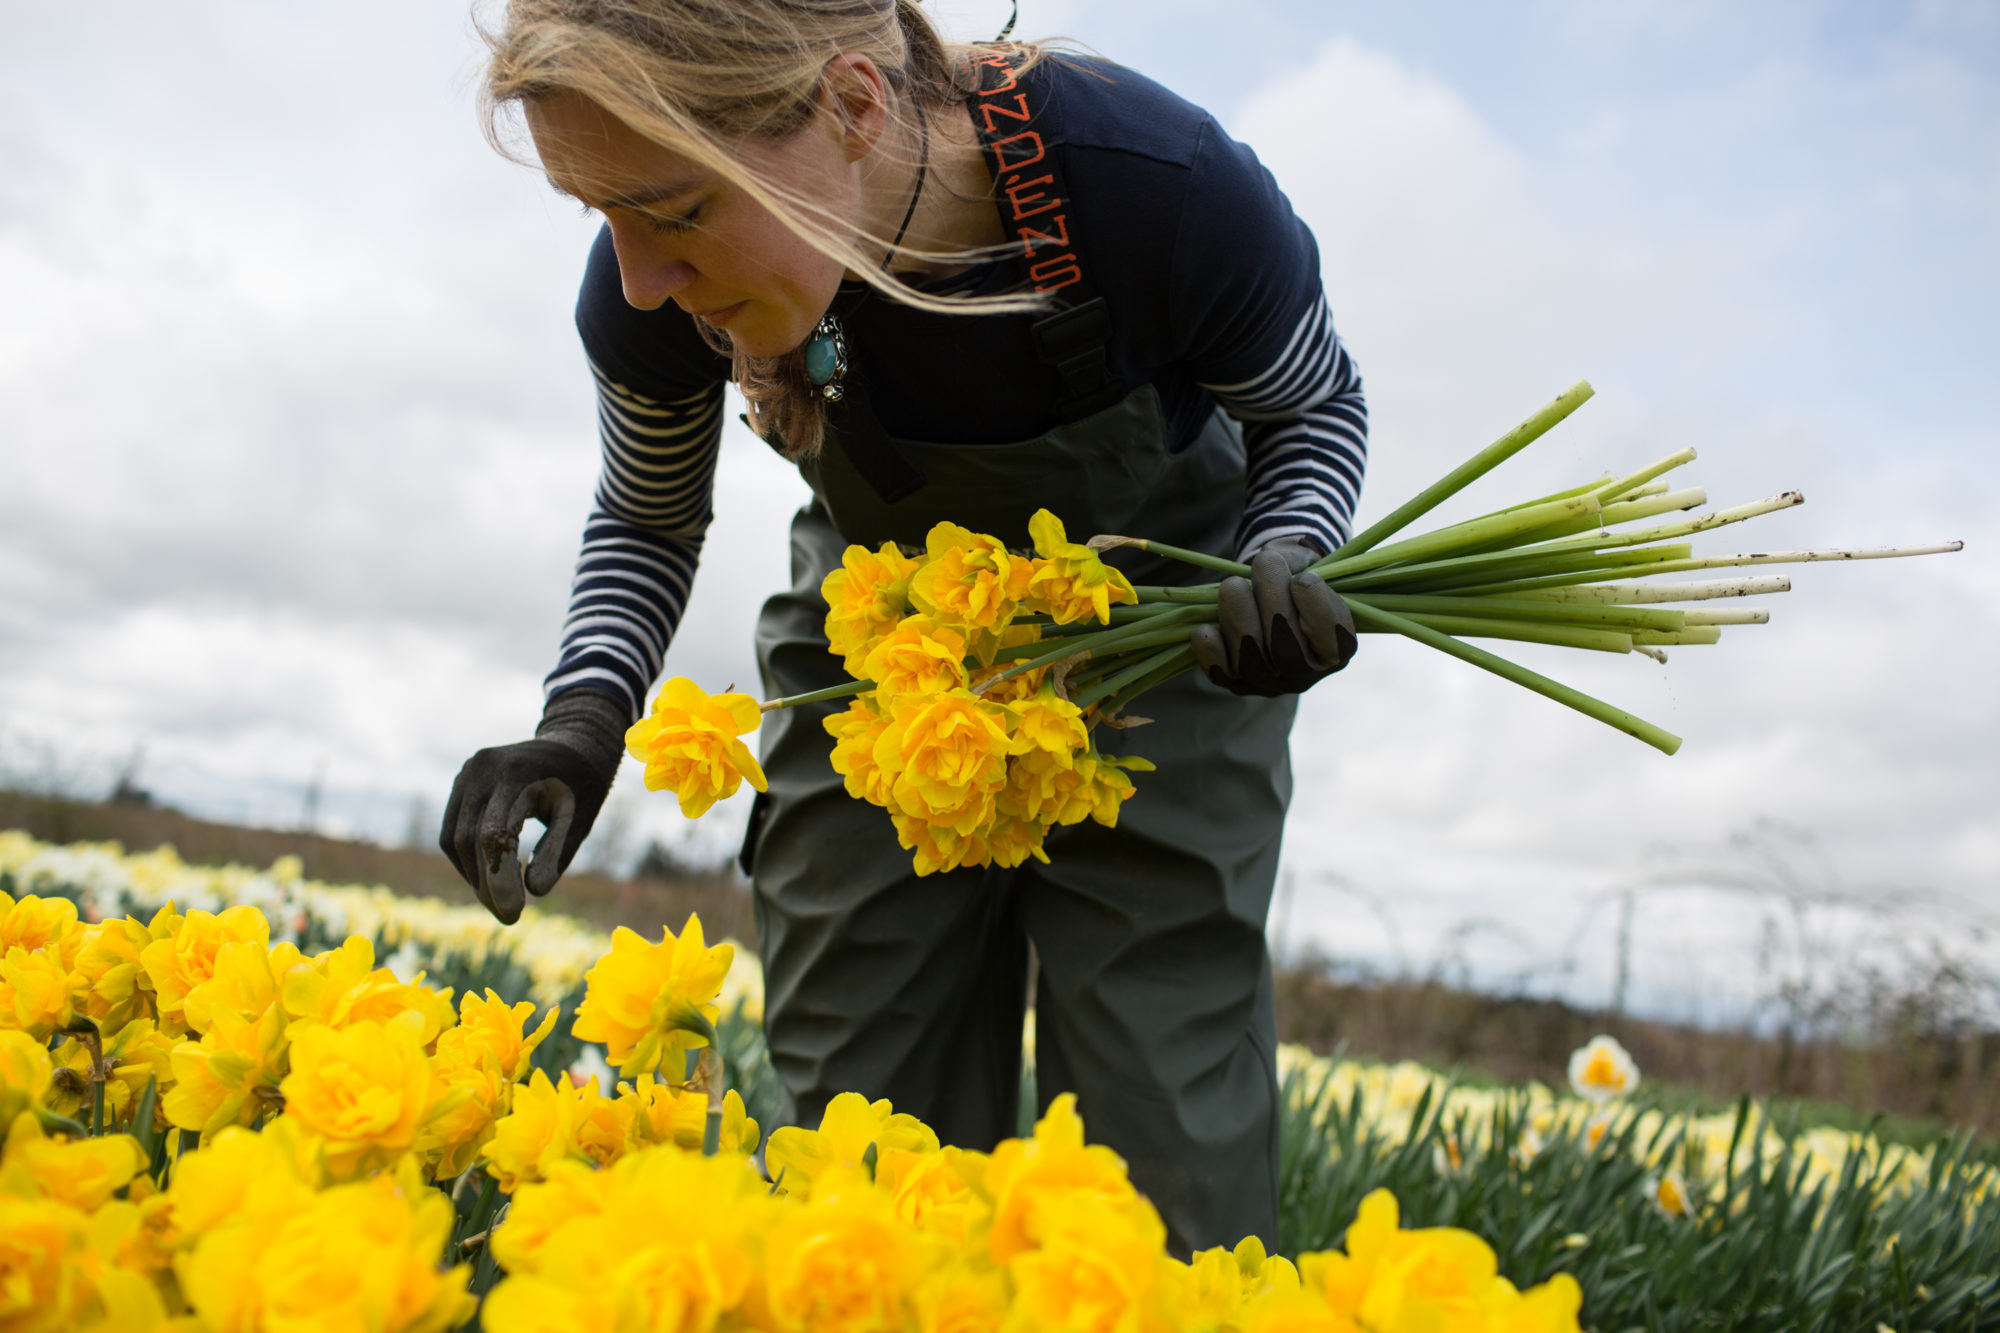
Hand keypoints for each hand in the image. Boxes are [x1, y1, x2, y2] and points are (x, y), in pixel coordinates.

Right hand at [440, 688, 627, 922]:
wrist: (572, 744)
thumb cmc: (582, 785)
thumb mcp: (578, 819)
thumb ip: (556, 853)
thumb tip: (534, 892)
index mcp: (517, 772)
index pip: (494, 835)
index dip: (500, 879)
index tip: (514, 913)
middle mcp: (484, 768)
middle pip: (469, 839)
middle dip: (486, 884)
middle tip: (508, 916)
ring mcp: (468, 772)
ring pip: (453, 837)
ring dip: (472, 875)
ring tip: (498, 902)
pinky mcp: (462, 782)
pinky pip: (453, 828)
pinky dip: (466, 858)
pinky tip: (489, 880)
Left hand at [1190, 539, 1357, 696]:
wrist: (1270, 596)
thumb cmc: (1295, 576)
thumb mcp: (1308, 563)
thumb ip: (1298, 561)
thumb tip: (1269, 561)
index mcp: (1338, 649)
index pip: (1334, 639)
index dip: (1317, 607)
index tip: (1303, 577)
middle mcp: (1306, 674)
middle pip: (1285, 650)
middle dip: (1272, 601)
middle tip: (1265, 562)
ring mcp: (1270, 684)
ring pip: (1250, 661)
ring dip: (1237, 618)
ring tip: (1233, 585)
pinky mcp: (1237, 683)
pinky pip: (1220, 675)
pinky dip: (1210, 652)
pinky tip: (1206, 627)